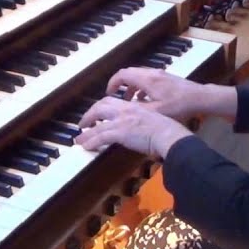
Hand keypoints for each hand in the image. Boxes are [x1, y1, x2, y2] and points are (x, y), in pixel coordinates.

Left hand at [76, 96, 192, 158]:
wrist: (169, 134)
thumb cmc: (167, 130)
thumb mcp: (154, 120)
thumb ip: (144, 121)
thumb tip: (140, 129)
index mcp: (134, 106)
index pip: (112, 101)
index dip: (101, 106)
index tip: (97, 112)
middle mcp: (125, 110)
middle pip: (100, 106)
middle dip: (89, 114)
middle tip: (84, 123)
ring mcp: (122, 121)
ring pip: (97, 123)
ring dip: (86, 132)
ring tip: (79, 139)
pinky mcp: (120, 133)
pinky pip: (100, 136)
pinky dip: (91, 141)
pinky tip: (86, 146)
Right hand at [105, 67, 235, 122]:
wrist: (200, 98)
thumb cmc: (179, 106)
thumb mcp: (156, 111)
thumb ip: (137, 109)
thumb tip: (121, 110)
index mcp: (147, 79)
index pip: (122, 75)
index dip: (112, 84)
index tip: (108, 94)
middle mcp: (151, 73)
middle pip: (129, 73)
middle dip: (119, 84)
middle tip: (115, 96)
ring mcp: (159, 74)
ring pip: (138, 76)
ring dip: (130, 87)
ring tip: (128, 101)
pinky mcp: (165, 78)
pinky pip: (147, 79)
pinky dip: (140, 87)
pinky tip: (144, 100)